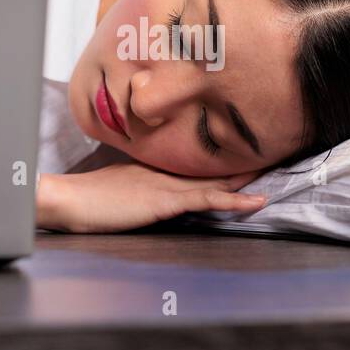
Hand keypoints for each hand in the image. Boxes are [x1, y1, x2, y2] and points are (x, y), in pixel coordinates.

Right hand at [36, 164, 266, 233]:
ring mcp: (170, 185)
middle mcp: (169, 171)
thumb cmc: (89, 197)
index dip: (225, 158)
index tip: (249, 149)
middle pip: (215, 167)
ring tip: (278, 168)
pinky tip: (257, 201)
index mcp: (159, 167)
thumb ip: (141, 182)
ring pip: (219, 180)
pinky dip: (235, 201)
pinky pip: (208, 201)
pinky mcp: (167, 201)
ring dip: (249, 177)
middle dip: (245, 161)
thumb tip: (153, 187)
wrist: (71, 200)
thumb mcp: (122, 184)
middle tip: (276, 148)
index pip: (198, 163)